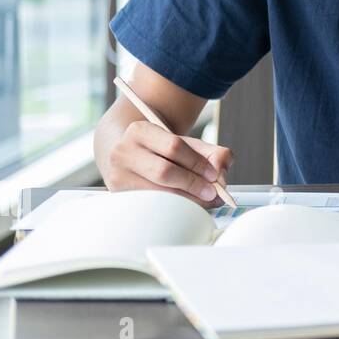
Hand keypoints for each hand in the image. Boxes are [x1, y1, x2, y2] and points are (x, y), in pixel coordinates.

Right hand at [101, 120, 233, 208]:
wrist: (128, 153)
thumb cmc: (162, 150)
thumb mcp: (187, 143)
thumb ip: (212, 153)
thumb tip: (221, 171)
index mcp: (140, 131)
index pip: (174, 147)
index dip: (197, 163)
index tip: (214, 175)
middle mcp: (122, 152)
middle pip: (164, 172)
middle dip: (193, 184)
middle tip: (212, 193)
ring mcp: (117, 176)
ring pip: (157, 193)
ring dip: (186, 200)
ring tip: (204, 201)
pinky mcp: (118, 196)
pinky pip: (151, 206)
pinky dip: (173, 208)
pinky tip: (187, 206)